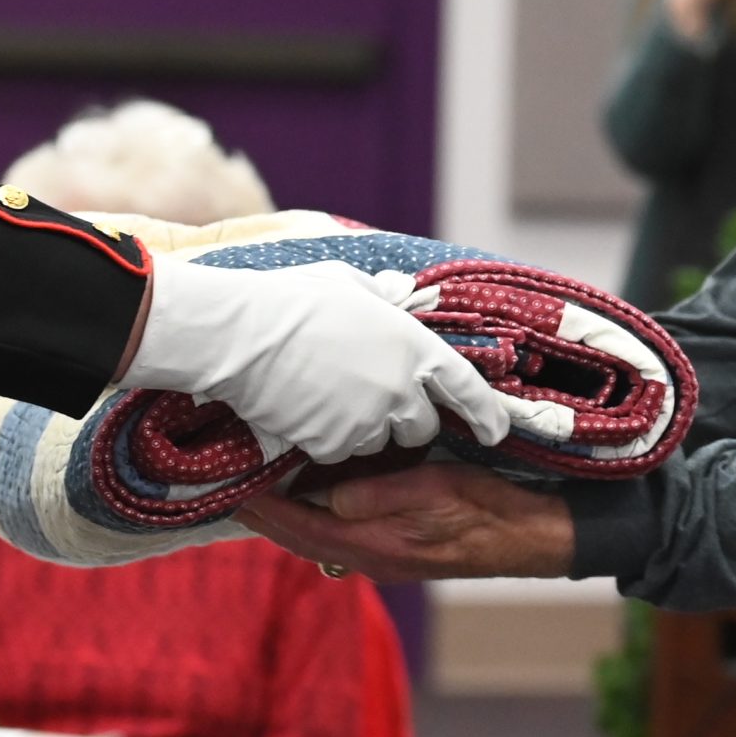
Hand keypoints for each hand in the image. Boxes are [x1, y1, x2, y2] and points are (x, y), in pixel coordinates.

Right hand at [121, 256, 514, 464]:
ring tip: (323, 395)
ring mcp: (367, 421)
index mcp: (413, 346)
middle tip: (371, 401)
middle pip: (420, 429)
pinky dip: (324, 440)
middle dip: (404, 422)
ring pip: (377, 443)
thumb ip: (382, 297)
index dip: (485, 414)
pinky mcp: (332, 445)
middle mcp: (399, 389)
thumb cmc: (292, 299)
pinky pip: (337, 453)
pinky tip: (301, 410)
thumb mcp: (347, 283)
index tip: (493, 431)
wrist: (242, 333)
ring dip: (360, 429)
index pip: (466, 389)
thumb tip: (397, 294)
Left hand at [241, 464, 575, 581]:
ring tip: (259, 489)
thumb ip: (380, 496)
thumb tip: (330, 499)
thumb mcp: (435, 489)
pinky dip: (314, 518)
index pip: (303, 529)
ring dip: (287, 517)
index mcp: (376, 546)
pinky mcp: (397, 548)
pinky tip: (310, 498)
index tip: (232, 486)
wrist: (530, 537)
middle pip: (302, 539)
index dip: (265, 508)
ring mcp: (384, 557)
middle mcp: (372, 557)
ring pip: (319, 539)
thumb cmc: (487, 507)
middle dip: (265, 515)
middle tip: (230, 486)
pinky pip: (340, 536)